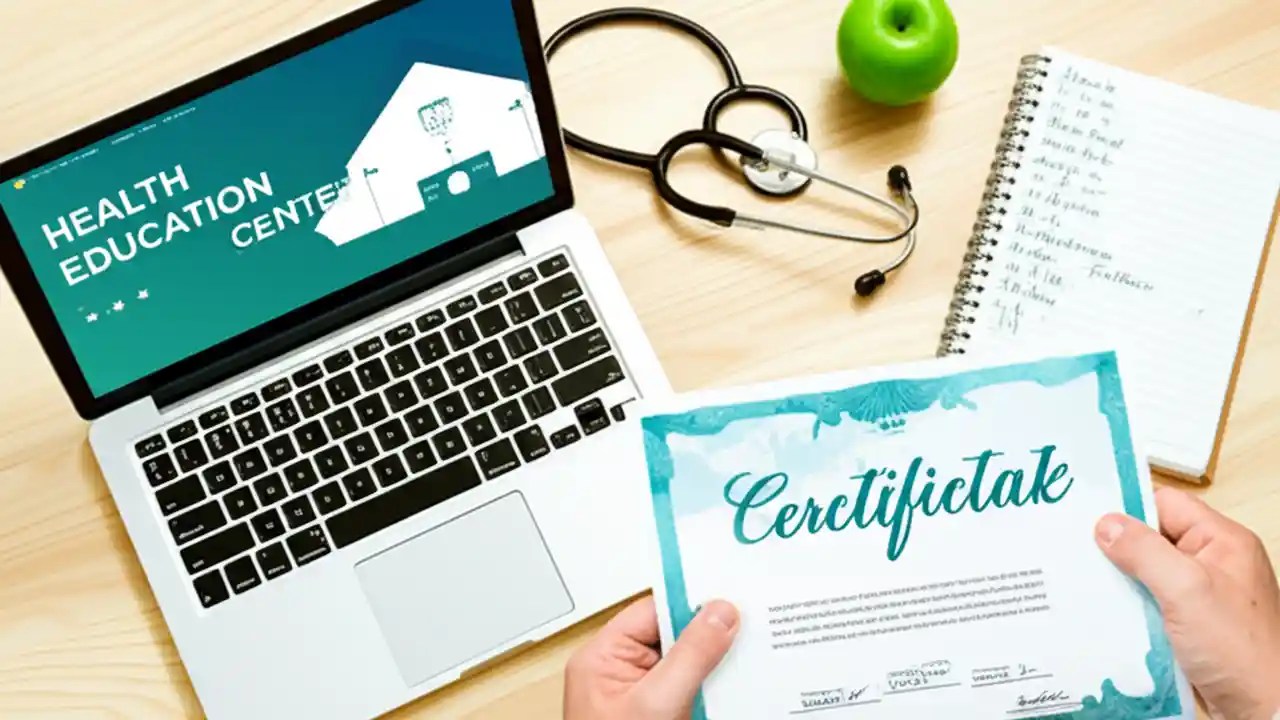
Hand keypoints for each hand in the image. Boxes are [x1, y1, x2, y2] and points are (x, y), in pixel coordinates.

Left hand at [564, 596, 738, 719]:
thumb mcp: (657, 704)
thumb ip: (691, 656)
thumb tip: (719, 613)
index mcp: (602, 658)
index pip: (652, 611)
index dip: (690, 602)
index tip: (729, 595)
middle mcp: (618, 673)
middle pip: (672, 636)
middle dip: (709, 636)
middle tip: (750, 629)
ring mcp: (639, 698)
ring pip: (687, 666)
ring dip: (715, 667)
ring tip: (747, 663)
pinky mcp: (658, 718)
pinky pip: (690, 693)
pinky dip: (713, 692)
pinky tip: (736, 692)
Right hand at [1095, 487, 1279, 719]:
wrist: (1264, 710)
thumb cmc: (1237, 648)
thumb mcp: (1186, 589)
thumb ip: (1144, 550)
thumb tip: (1105, 523)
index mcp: (1223, 541)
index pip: (1167, 504)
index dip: (1129, 508)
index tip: (1087, 517)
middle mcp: (1215, 563)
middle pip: (1155, 538)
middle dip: (1118, 546)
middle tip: (1076, 551)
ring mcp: (1204, 595)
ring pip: (1150, 573)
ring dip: (1122, 580)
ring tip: (1084, 582)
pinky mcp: (1192, 625)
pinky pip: (1153, 602)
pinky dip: (1131, 607)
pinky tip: (1107, 612)